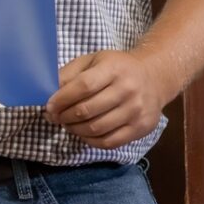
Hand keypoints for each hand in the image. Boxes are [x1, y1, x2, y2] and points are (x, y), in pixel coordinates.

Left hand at [47, 49, 172, 148]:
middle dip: (64, 117)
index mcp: (114, 69)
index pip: (83, 86)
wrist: (154, 77)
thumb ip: (69, 74)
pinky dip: (90, 141)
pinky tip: (83, 133)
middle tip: (55, 117)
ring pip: (96, 128)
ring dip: (74, 130)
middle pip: (87, 110)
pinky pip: (110, 142)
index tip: (49, 106)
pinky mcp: (141, 127)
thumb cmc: (116, 68)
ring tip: (67, 124)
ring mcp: (137, 110)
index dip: (62, 99)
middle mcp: (128, 89)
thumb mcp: (92, 61)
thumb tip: (48, 93)